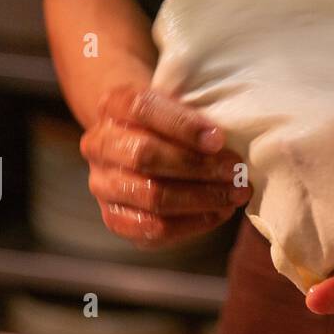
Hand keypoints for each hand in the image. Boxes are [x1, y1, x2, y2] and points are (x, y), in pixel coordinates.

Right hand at [80, 86, 250, 247]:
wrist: (140, 145)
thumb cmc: (170, 123)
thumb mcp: (179, 105)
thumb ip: (196, 117)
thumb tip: (224, 144)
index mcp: (113, 106)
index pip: (141, 108)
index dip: (182, 125)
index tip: (218, 138)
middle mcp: (99, 145)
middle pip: (144, 155)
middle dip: (197, 166)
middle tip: (234, 171)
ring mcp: (102, 185)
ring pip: (151, 196)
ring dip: (200, 198)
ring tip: (234, 194)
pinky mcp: (114, 219)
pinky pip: (153, 228)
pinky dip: (192, 223)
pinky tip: (218, 212)